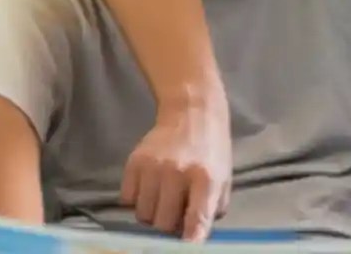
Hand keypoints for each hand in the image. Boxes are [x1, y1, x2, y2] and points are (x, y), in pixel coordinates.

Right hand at [120, 97, 232, 241]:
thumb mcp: (223, 177)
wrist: (192, 111)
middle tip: (177, 210)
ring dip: (153, 214)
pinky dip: (137, 200)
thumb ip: (212, 209)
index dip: (190, 241)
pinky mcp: (133, 162)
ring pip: (143, 215)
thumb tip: (195, 237)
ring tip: (164, 197)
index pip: (196, 219)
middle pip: (163, 224)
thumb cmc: (211, 149)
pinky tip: (150, 186)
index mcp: (206, 178)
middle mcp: (178, 173)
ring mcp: (153, 167)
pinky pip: (127, 200)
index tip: (186, 248)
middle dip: (169, 225)